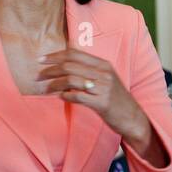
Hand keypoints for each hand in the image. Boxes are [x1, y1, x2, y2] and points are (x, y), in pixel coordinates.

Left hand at [37, 48, 166, 166]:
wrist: (132, 117)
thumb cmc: (116, 99)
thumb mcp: (106, 80)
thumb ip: (89, 71)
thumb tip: (65, 66)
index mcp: (103, 65)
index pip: (74, 54)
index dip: (55, 55)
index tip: (41, 59)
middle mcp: (104, 73)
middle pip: (70, 65)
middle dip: (51, 70)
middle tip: (38, 76)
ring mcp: (103, 88)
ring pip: (71, 80)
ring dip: (55, 84)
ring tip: (46, 88)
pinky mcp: (102, 103)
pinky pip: (77, 96)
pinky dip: (66, 96)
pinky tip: (60, 97)